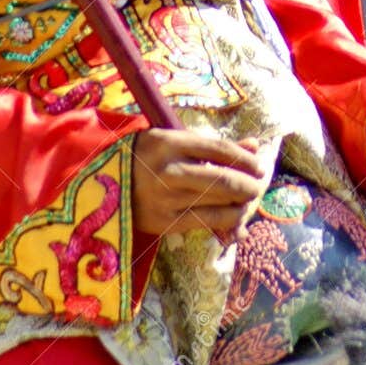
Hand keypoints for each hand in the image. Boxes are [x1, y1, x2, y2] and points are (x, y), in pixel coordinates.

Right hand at [132, 129, 267, 244]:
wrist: (106, 185)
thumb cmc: (148, 157)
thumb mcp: (175, 141)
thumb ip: (214, 144)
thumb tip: (254, 146)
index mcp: (169, 142)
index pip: (219, 149)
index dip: (245, 159)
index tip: (260, 165)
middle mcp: (168, 170)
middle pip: (222, 179)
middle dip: (248, 184)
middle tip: (258, 186)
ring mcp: (165, 199)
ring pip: (217, 202)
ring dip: (241, 203)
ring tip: (249, 200)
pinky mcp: (164, 223)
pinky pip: (205, 223)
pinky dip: (228, 223)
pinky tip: (238, 221)